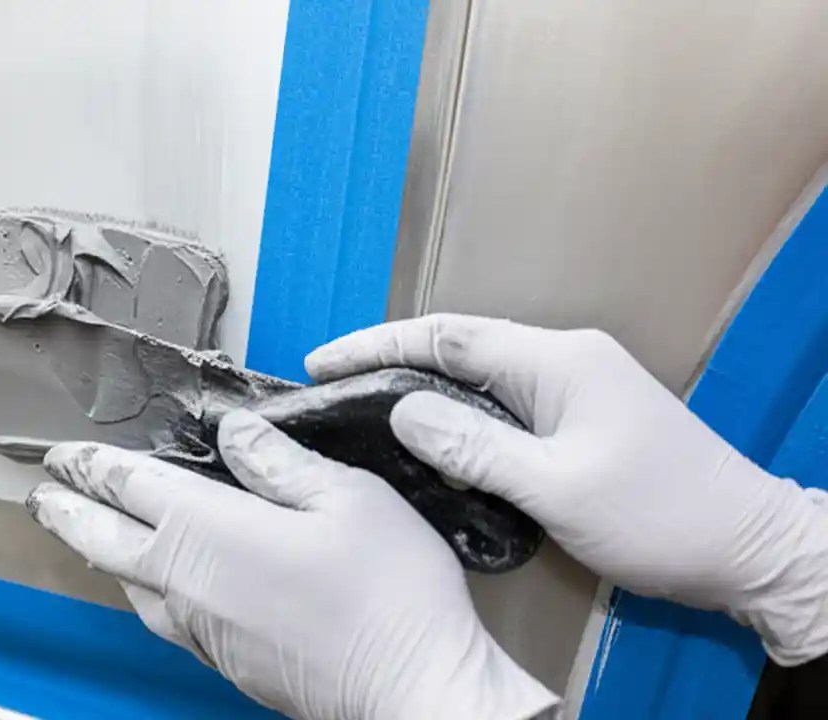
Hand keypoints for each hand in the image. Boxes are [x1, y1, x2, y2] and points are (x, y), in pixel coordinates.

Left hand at [28, 410, 556, 719]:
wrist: (411, 689)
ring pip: (130, 586)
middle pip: (105, 542)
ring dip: (101, 554)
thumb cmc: (390, 592)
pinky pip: (163, 617)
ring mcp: (202, 629)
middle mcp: (189, 582)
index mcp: (210, 530)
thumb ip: (280, 463)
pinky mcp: (225, 661)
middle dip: (68, 512)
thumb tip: (234, 433)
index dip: (90, 465)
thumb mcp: (348, 498)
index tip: (60, 454)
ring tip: (89, 535)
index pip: (130, 486)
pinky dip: (143, 590)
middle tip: (43, 496)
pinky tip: (158, 587)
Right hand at [307, 313, 827, 665]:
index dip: (377, 344)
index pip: (448, 335)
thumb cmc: (657, 515)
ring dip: (422, 387)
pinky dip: (458, 413)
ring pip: (479, 375)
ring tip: (363, 408)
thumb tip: (403, 409)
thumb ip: (475, 447)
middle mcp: (564, 359)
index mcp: (557, 361)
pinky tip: (429, 438)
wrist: (747, 546)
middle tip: (331, 386)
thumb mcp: (557, 487)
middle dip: (391, 360)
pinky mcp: (581, 417)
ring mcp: (576, 387)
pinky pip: (502, 403)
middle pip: (460, 346)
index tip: (321, 361)